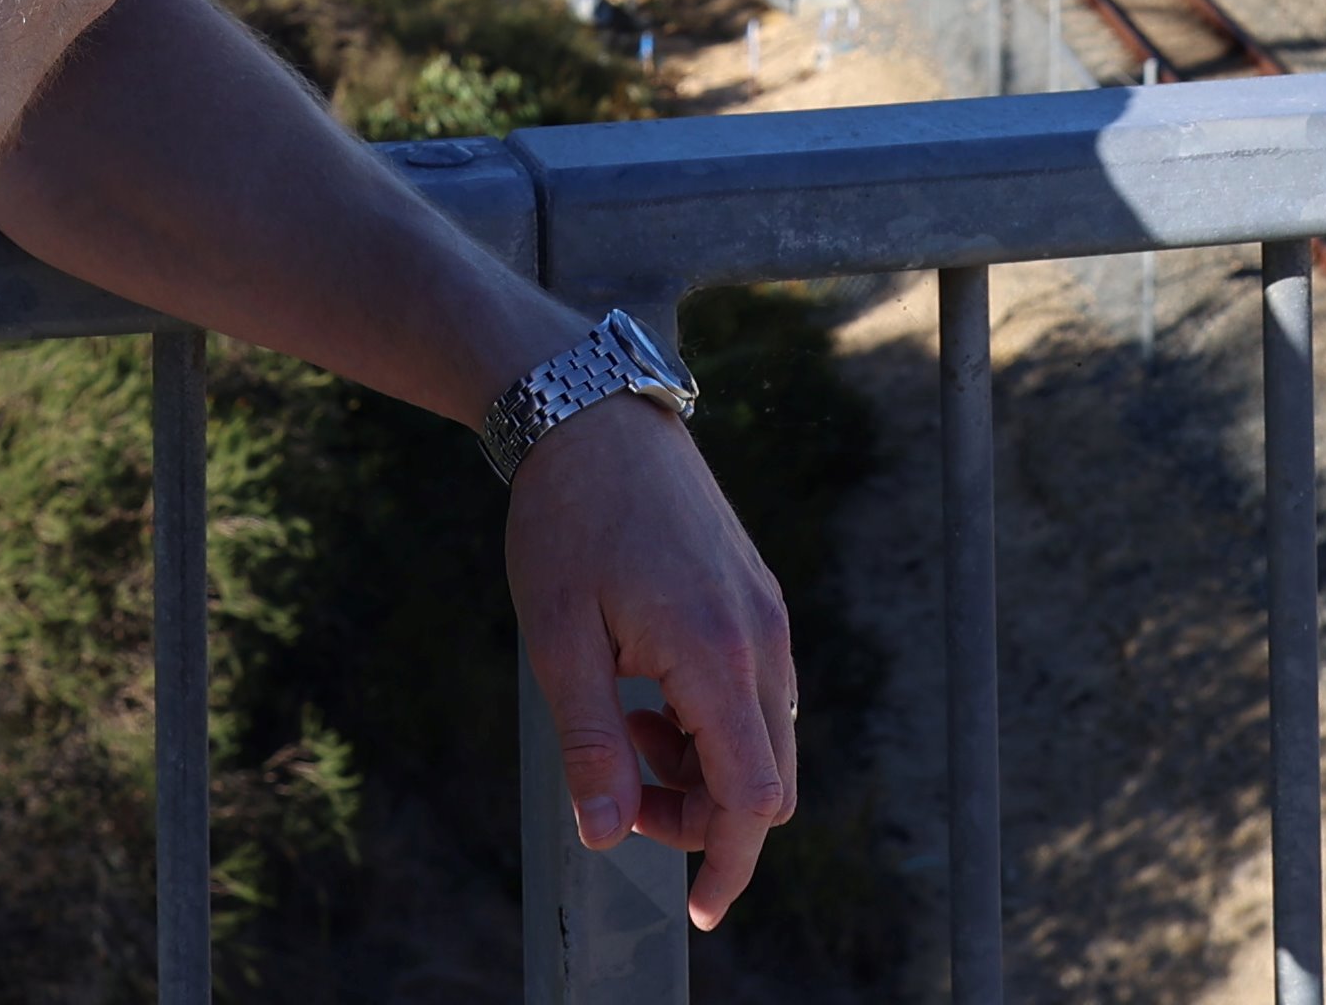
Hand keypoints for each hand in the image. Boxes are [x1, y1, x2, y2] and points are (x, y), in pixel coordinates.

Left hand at [508, 388, 799, 926]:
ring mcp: (767, 614)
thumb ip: (591, 744)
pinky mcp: (757, 597)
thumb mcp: (558, 641)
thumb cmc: (567, 522)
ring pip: (765, 737)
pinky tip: (648, 689)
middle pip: (767, 778)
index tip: (699, 910)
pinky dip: (713, 721)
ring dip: (704, 766)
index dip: (729, 863)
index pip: (752, 796)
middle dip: (703, 815)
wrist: (593, 415)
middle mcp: (763, 638)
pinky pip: (758, 692)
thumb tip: (604, 838)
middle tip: (620, 791)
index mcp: (717, 654)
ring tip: (624, 725)